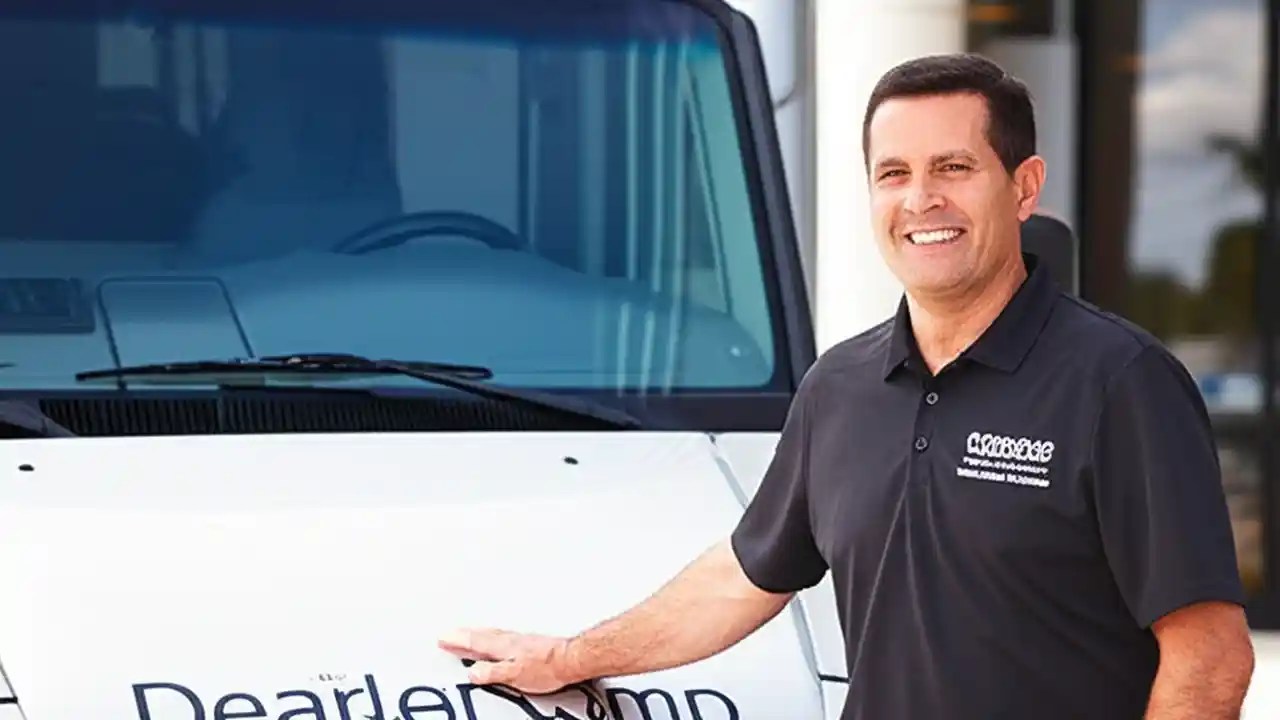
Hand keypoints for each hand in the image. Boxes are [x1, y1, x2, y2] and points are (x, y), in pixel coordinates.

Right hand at [438, 628, 579, 693]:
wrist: (571, 658)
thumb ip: (492, 672)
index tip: (443, 638)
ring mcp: (520, 640)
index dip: (458, 642)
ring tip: (466, 632)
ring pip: (492, 634)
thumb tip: (473, 672)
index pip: (475, 643)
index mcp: (503, 647)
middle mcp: (510, 640)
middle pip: (481, 635)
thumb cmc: (547, 667)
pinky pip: (503, 636)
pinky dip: (493, 635)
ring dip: (477, 633)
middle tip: (448, 633)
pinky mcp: (530, 643)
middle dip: (463, 635)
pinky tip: (496, 638)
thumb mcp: (514, 675)